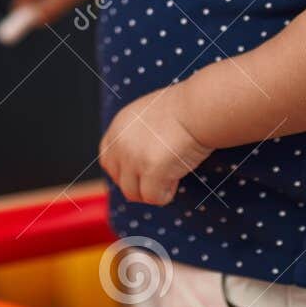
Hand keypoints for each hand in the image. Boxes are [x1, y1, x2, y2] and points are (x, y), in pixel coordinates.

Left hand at [99, 84, 211, 205]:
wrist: (198, 108)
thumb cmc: (184, 109)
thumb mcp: (148, 116)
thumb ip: (137, 136)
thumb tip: (140, 157)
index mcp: (118, 127)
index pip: (107, 160)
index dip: (124, 170)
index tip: (141, 172)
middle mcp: (120, 144)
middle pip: (119, 180)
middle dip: (139, 183)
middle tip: (161, 175)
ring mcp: (133, 158)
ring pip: (133, 193)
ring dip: (153, 190)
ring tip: (172, 174)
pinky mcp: (151, 170)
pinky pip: (153, 198)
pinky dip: (166, 193)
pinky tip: (178, 177)